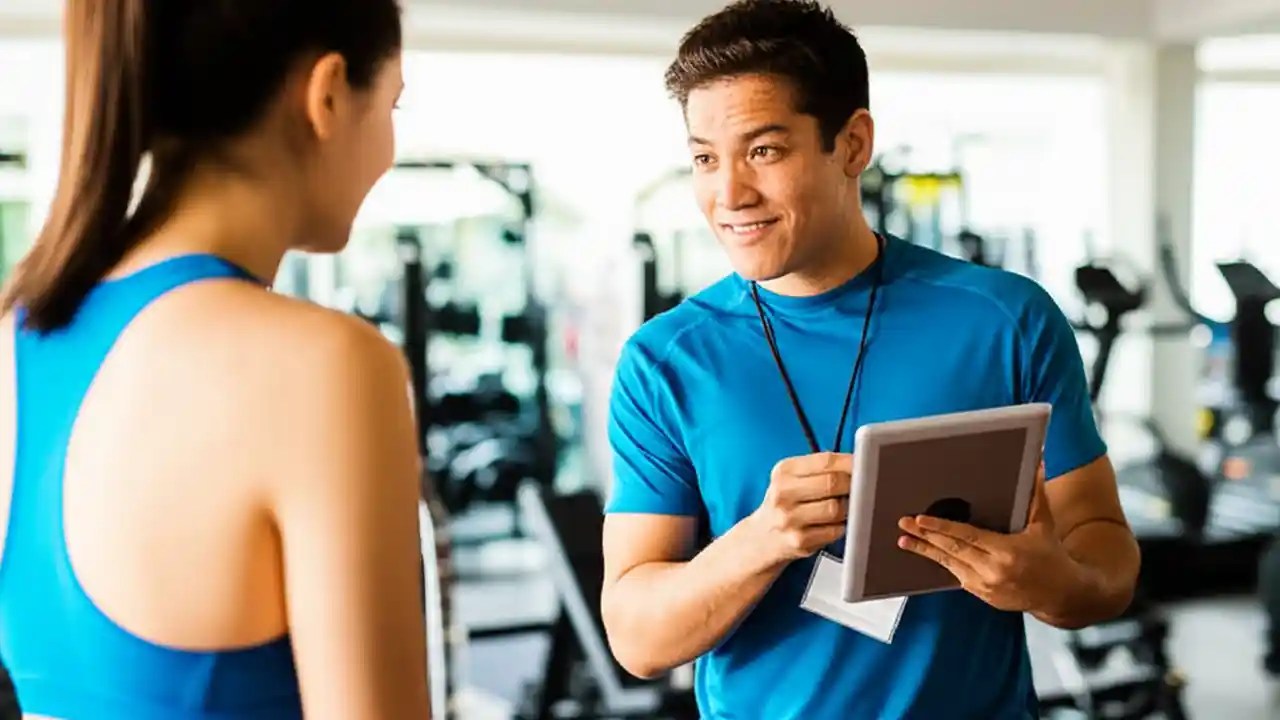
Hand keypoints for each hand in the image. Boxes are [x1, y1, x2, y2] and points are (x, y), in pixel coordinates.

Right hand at [749, 452, 851, 565]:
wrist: (761, 536)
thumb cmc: (786, 502)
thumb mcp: (793, 478)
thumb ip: (822, 468)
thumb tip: (859, 464)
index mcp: (784, 471)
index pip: (826, 461)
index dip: (851, 463)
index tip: (864, 465)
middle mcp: (783, 493)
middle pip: (833, 483)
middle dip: (851, 485)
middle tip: (855, 488)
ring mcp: (789, 519)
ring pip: (836, 508)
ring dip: (846, 508)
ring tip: (841, 508)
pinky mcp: (799, 541)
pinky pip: (835, 531)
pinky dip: (839, 527)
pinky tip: (831, 525)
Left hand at [896, 464, 1073, 613]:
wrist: (1063, 595)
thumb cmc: (1052, 554)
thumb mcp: (1044, 523)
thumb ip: (1035, 492)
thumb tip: (1039, 459)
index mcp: (1007, 551)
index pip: (967, 536)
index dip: (941, 527)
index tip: (920, 519)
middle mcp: (994, 571)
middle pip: (952, 550)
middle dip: (925, 536)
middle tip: (903, 524)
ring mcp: (987, 587)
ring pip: (950, 566)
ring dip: (926, 552)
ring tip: (903, 541)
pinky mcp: (983, 596)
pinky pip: (957, 577)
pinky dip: (943, 563)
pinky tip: (927, 552)